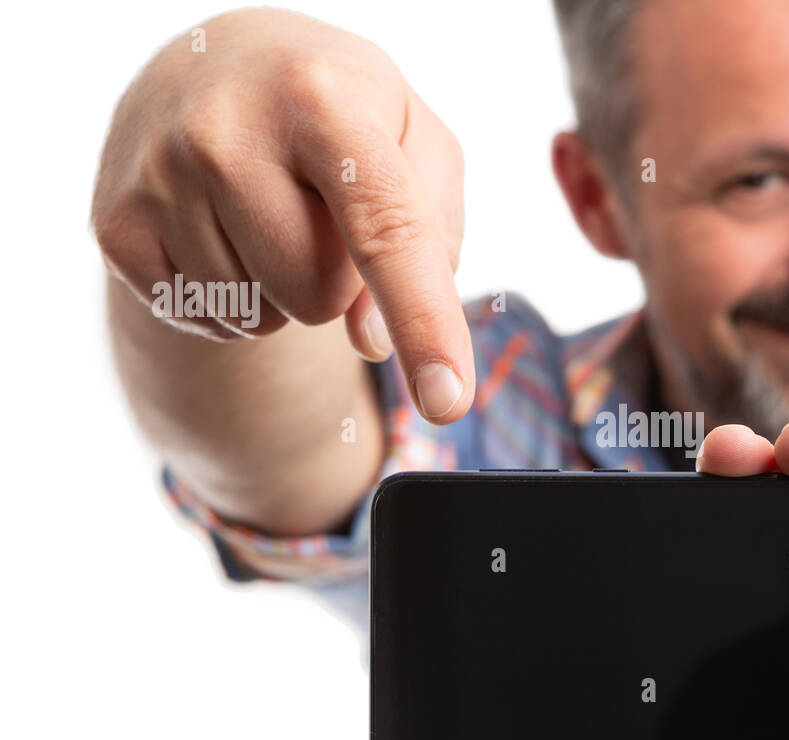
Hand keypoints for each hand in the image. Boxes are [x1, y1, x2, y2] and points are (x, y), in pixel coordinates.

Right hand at [91, 8, 472, 422]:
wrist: (219, 63)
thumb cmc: (344, 115)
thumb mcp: (417, 146)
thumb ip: (430, 242)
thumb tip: (371, 341)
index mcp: (325, 100)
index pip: (386, 232)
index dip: (424, 322)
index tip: (448, 403)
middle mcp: (227, 130)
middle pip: (320, 296)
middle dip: (337, 276)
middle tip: (316, 205)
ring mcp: (158, 177)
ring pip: (264, 316)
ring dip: (284, 285)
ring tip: (270, 208)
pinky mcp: (116, 226)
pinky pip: (211, 323)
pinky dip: (236, 297)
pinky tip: (227, 229)